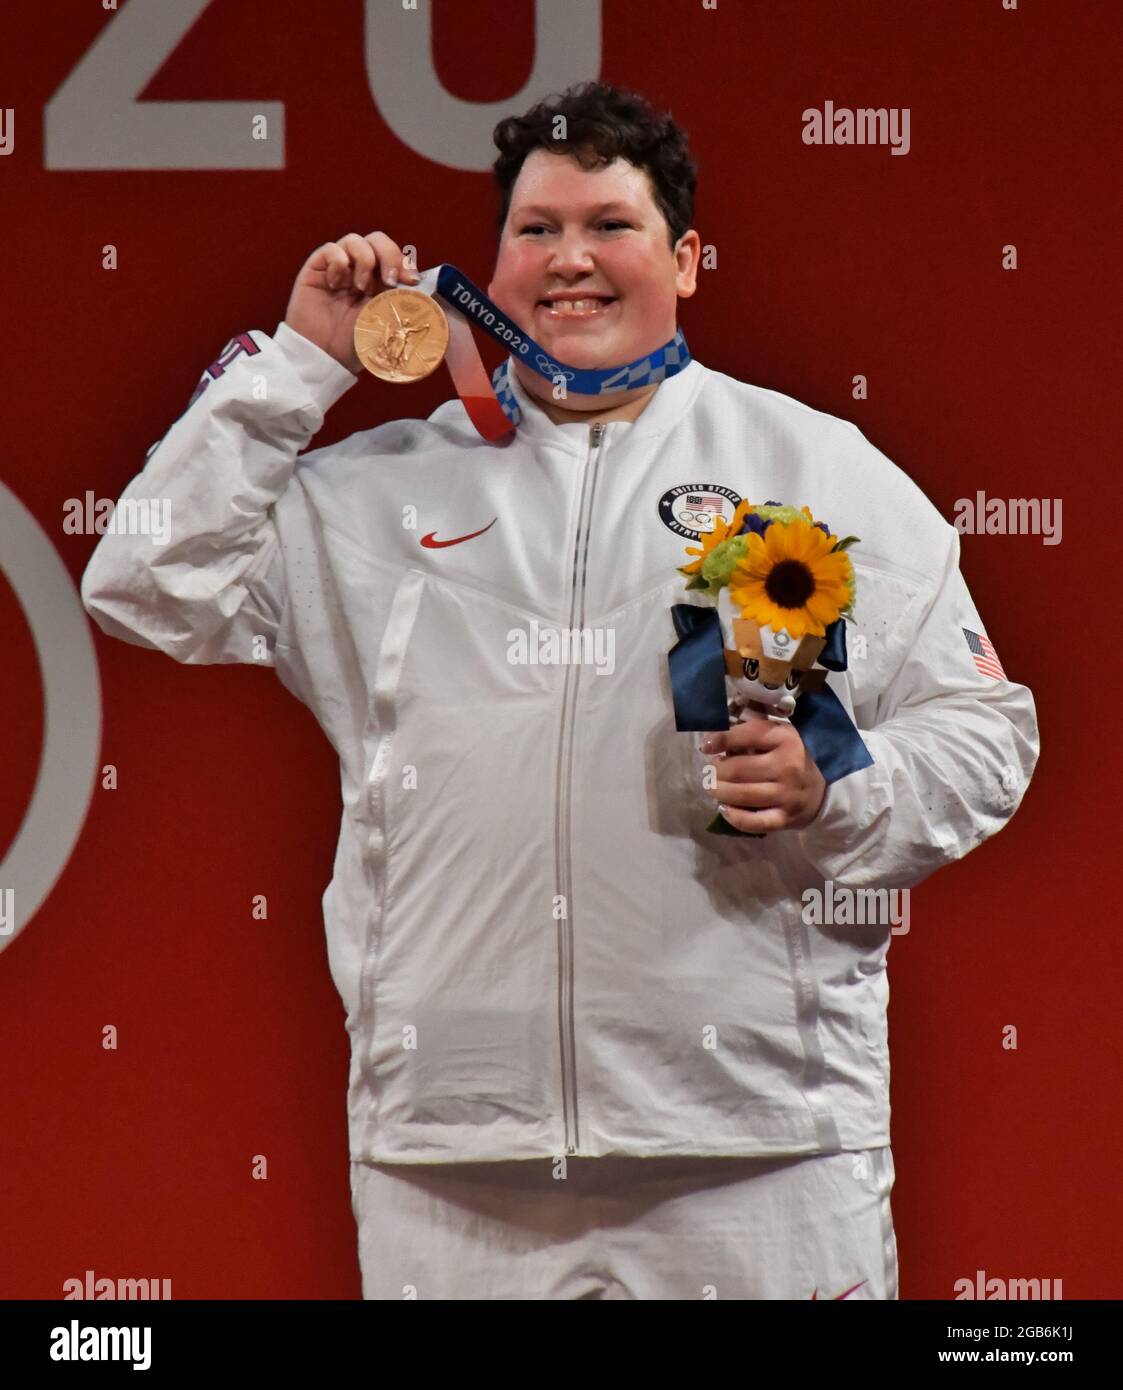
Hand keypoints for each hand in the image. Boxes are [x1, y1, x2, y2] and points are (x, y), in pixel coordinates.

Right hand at [283, 231, 421, 373]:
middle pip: (378, 241)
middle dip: (389, 256)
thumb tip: (420, 286)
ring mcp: (339, 269)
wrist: (324, 357)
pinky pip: (331, 249)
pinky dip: (338, 262)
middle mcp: (360, 272)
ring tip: (360, 287)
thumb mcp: (387, 323)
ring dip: (364, 260)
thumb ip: (400, 301)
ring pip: (355, 240)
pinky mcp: (317, 269)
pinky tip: (335, 284)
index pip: (395, 257)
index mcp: (379, 283)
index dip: (404, 263)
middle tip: (390, 280)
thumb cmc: (355, 345)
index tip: (412, 281)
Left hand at [699, 713, 826, 832]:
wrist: (823, 791)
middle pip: (738, 768)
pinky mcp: (785, 818)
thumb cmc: (794, 758)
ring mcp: (786, 795)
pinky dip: (733, 816)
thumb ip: (753, 732)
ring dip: (718, 791)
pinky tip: (724, 809)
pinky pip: (752, 821)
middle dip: (716, 770)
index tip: (707, 747)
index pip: (746, 735)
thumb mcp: (781, 736)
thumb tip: (715, 739)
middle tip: (711, 771)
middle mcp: (787, 766)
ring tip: (713, 787)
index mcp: (786, 739)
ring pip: (741, 794)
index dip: (721, 740)